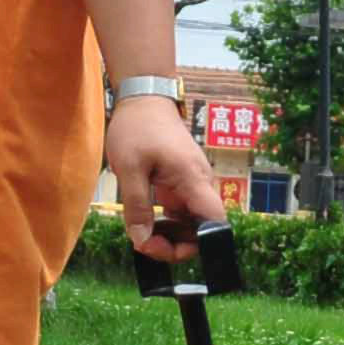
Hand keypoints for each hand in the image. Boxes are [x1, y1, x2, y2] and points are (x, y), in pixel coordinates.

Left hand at [106, 94, 225, 259]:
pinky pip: (182, 212)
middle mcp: (200, 184)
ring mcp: (192, 184)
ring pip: (192, 223)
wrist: (144, 98)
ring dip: (171, 236)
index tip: (161, 246)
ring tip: (142, 233)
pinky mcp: (183, 183)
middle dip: (177, 245)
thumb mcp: (129, 169)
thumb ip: (137, 207)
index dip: (196, 244)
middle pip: (203, 229)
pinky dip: (167, 223)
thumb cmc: (137, 127)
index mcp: (193, 179)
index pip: (214, 223)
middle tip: (144, 243)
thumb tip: (142, 241)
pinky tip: (147, 220)